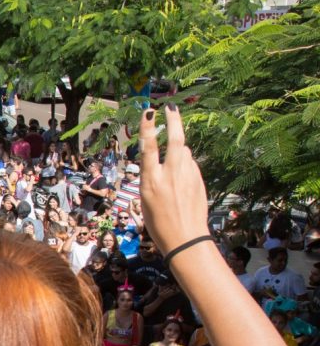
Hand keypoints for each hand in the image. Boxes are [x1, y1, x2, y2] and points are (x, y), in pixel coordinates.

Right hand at [138, 106, 208, 254]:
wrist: (185, 238)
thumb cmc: (159, 222)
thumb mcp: (146, 198)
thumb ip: (155, 175)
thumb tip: (167, 157)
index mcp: (151, 180)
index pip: (149, 146)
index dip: (148, 126)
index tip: (148, 111)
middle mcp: (170, 175)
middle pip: (176, 139)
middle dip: (174, 120)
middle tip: (171, 107)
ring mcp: (188, 177)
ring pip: (185, 151)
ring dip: (179, 147)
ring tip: (172, 155)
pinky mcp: (199, 181)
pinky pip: (191, 164)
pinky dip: (186, 163)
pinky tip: (182, 176)